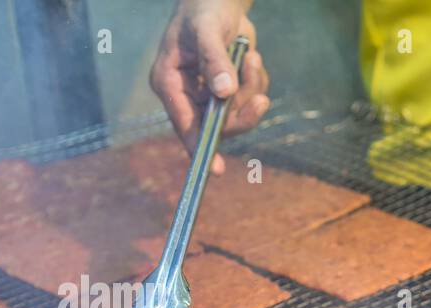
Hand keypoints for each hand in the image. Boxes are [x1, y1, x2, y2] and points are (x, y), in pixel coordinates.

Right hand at [149, 0, 269, 174]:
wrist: (221, 0)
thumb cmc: (204, 9)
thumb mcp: (207, 29)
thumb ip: (215, 59)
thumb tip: (224, 92)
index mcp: (169, 81)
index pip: (183, 122)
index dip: (199, 145)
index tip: (214, 168)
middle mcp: (187, 94)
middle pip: (217, 126)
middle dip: (242, 113)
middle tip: (261, 99)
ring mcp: (209, 94)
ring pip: (238, 114)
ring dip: (253, 89)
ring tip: (253, 57)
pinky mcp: (230, 90)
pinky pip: (251, 100)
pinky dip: (258, 82)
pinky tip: (252, 56)